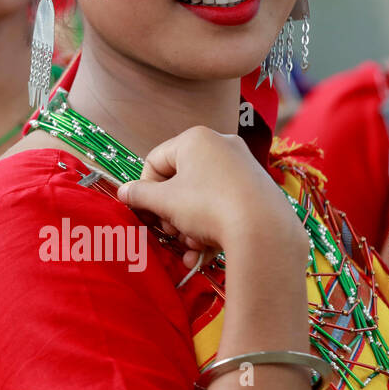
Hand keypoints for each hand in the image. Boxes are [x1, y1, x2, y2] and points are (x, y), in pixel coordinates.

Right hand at [118, 126, 305, 267]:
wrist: (264, 232)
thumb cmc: (207, 206)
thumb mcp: (164, 202)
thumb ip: (139, 195)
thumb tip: (123, 192)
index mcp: (196, 139)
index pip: (155, 161)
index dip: (146, 190)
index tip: (149, 213)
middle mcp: (222, 145)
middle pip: (181, 181)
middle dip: (172, 212)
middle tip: (171, 232)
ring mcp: (244, 167)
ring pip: (203, 197)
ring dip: (190, 224)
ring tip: (191, 246)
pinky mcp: (259, 190)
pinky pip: (225, 204)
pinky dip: (212, 225)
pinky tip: (205, 251)